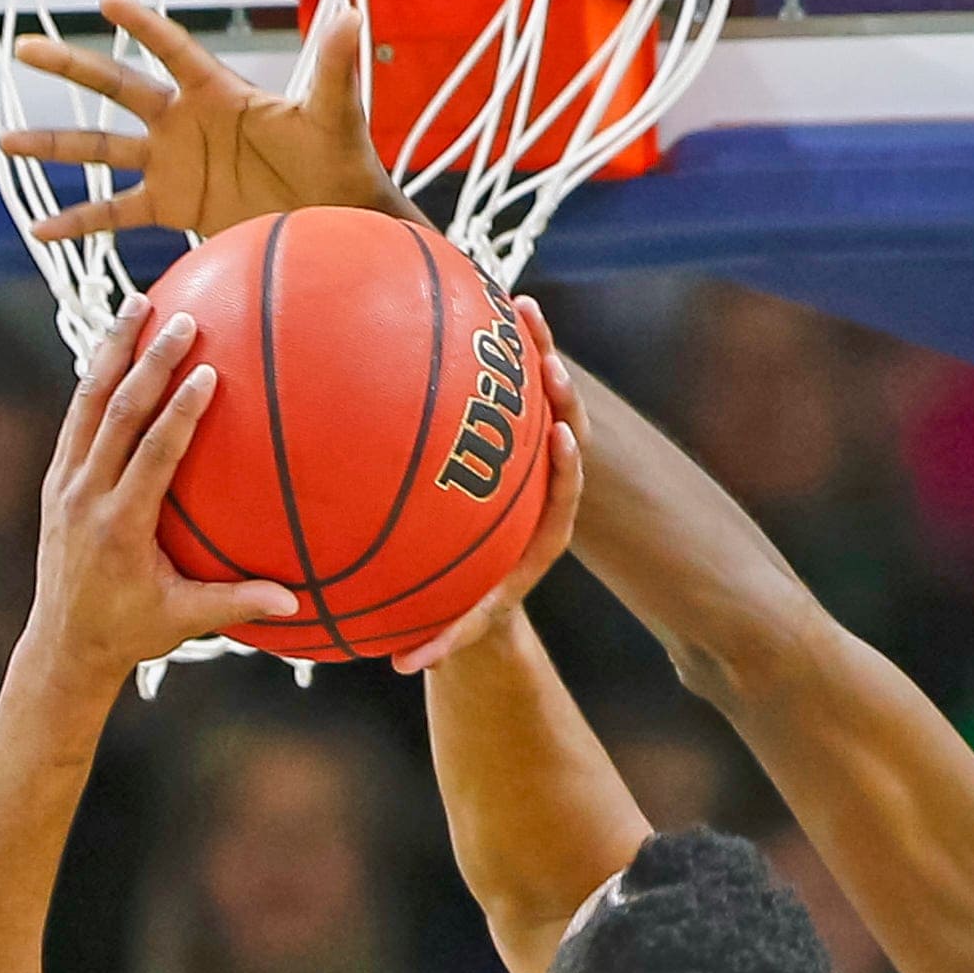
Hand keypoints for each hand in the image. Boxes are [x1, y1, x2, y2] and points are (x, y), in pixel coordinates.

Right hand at [0, 0, 405, 241]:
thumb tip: (353, 17)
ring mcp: (173, 162)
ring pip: (102, 148)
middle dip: (72, 66)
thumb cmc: (341, 164)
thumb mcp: (335, 117)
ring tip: (6, 142)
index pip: (173, 49)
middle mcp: (185, 121)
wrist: (337, 223)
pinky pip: (115, 213)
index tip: (106, 0)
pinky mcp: (173, 204)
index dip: (143, 24)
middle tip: (25, 47)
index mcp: (218, 93)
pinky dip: (79, 222)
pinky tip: (39, 229)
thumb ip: (335, 69)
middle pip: (118, 87)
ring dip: (55, 144)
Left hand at [24, 300, 300, 680]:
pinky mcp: (56, 480)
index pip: (151, 455)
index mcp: (118, 525)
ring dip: (110, 351)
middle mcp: (83, 495)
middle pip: (113, 413)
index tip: (205, 373)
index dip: (178, 413)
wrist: (62, 643)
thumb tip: (298, 602)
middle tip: (179, 319)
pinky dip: (96, 378)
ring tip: (136, 305)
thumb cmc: (131, 631)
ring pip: (85, 403)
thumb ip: (238, 604)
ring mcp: (62, 483)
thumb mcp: (186, 621)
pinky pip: (78, 417)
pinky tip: (118, 348)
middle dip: (146, 362)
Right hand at [393, 297, 582, 673]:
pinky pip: (495, 389)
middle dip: (559, 392)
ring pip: (535, 397)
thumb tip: (406, 668)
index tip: (562, 435)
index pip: (566, 492)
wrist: (482, 586)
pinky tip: (461, 307)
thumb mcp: (458, 627)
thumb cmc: (470, 607)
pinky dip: (485, 356)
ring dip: (532, 351)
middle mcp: (542, 485)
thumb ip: (441, 643)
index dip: (567, 465)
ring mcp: (524, 454)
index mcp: (543, 529)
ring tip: (518, 304)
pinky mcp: (499, 435)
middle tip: (547, 356)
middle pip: (562, 429)